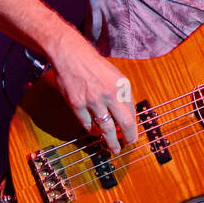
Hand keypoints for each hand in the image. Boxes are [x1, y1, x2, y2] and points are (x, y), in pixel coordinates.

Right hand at [53, 38, 137, 152]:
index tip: (133, 136)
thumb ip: (123, 95)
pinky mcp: (77, 104)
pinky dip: (91, 129)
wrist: (70, 55)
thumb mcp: (116, 76)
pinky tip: (94, 131)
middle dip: (127, 139)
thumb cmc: (94, 65)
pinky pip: (87, 124)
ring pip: (105, 129)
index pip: (132, 113)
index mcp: (122, 86)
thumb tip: (129, 116)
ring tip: (112, 148)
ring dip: (110, 141)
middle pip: (124, 124)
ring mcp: (93, 100)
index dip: (133, 128)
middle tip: (126, 146)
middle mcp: (110, 94)